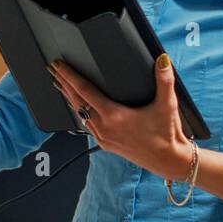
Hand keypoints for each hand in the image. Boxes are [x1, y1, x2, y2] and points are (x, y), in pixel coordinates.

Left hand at [50, 53, 193, 181]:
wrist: (169, 161)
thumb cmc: (168, 135)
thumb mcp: (167, 104)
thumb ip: (165, 79)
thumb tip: (162, 60)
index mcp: (114, 116)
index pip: (85, 91)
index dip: (69, 76)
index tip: (59, 66)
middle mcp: (105, 128)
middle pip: (76, 101)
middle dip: (63, 84)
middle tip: (53, 70)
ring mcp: (104, 138)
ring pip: (79, 114)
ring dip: (69, 98)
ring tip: (60, 85)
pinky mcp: (106, 144)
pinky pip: (86, 125)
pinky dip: (79, 112)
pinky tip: (77, 108)